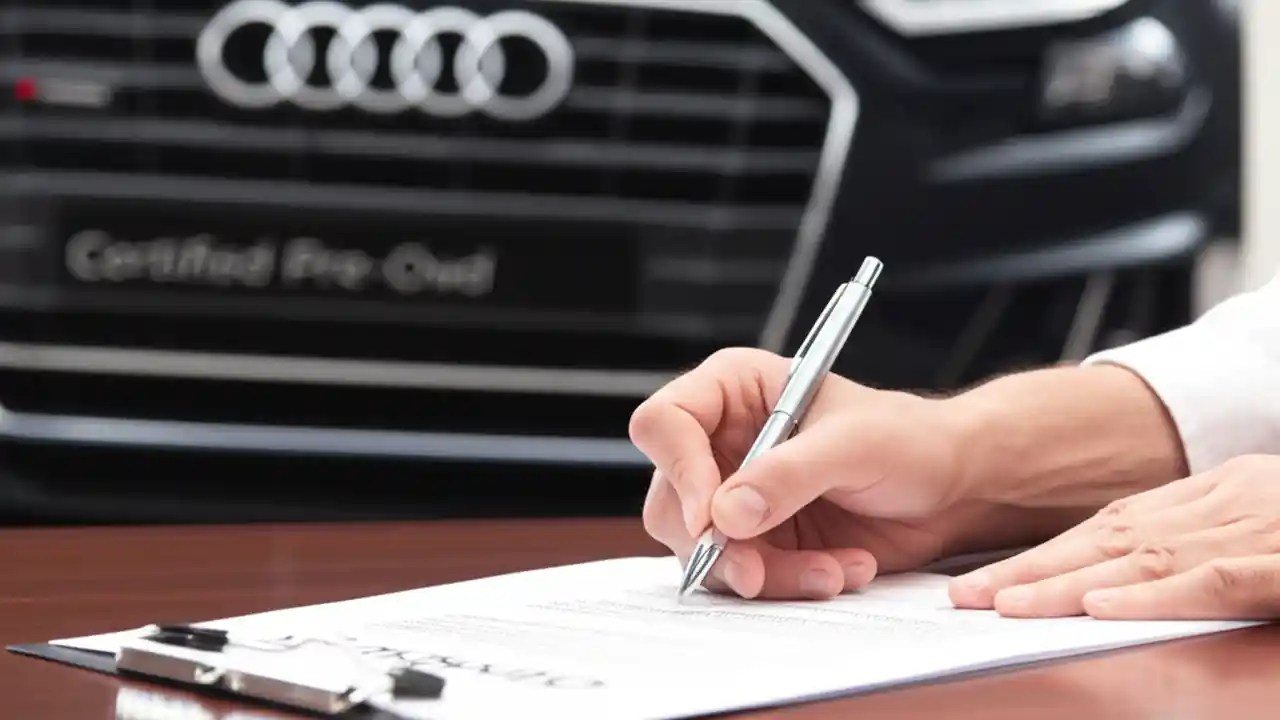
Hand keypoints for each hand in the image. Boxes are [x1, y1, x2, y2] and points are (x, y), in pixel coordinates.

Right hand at [629, 347, 1012, 600]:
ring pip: (705, 550)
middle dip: (717, 545)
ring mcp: (737, 495)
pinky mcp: (760, 540)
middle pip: (672, 499)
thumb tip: (724, 514)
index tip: (712, 516)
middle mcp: (723, 442)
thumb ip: (786, 475)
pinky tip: (840, 569)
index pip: (664, 423)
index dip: (678, 470)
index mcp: (734, 390)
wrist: (952, 487)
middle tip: (757, 572)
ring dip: (766, 572)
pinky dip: (789, 583)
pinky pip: (745, 575)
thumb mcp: (852, 445)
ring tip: (831, 570)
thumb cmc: (909, 438)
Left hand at [950, 454, 1279, 619]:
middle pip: (1114, 535)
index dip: (1053, 550)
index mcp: (1228, 490)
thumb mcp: (1268, 532)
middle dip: (1035, 568)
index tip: (996, 575)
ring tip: (1003, 604)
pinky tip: (1097, 609)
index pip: (1121, 520)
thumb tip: (1124, 585)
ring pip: (1149, 555)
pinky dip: (1152, 596)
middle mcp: (1237, 498)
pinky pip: (1216, 579)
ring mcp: (1266, 524)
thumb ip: (1209, 552)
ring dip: (1067, 582)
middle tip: (964, 595)